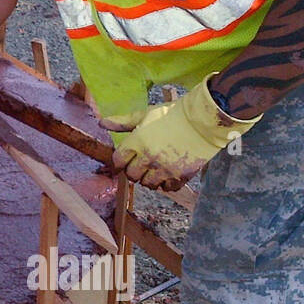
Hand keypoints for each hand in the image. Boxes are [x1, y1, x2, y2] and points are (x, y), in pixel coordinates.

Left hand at [98, 76, 259, 190]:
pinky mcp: (179, 176)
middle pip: (131, 175)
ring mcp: (164, 169)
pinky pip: (166, 188)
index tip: (126, 159)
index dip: (120, 161)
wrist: (202, 121)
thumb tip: (102, 123)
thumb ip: (123, 122)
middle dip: (134, 170)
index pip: (118, 161)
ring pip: (147, 184)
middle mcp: (148, 157)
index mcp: (137, 141)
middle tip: (141, 163)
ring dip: (148, 178)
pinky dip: (165, 184)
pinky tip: (168, 173)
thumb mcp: (145, 115)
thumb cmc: (172, 115)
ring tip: (155, 168)